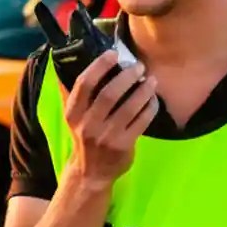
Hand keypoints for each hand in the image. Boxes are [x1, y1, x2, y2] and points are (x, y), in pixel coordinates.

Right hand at [58, 50, 159, 188]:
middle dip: (127, 76)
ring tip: (151, 80)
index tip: (114, 54)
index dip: (99, 66)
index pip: (84, 84)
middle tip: (139, 66)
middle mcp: (87, 125)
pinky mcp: (123, 146)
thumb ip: (74, 93)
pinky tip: (153, 100)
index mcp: (73, 113)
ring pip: (129, 107)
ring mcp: (106, 137)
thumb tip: (74, 59)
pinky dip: (150, 108)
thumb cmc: (84, 137)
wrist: (91, 172)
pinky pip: (141, 122)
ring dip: (143, 91)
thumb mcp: (73, 117)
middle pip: (109, 94)